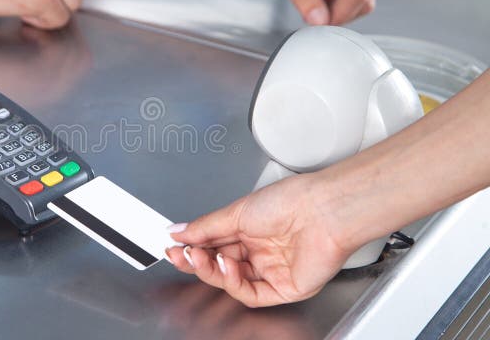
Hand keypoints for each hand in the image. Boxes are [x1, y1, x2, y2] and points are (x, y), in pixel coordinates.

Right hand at [165, 174, 354, 306]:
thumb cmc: (292, 201)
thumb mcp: (237, 211)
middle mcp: (260, 251)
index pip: (213, 244)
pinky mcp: (284, 288)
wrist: (322, 211)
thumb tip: (178, 230)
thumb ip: (205, 226)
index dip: (192, 246)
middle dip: (196, 261)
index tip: (173, 245)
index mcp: (250, 230)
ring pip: (231, 281)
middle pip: (219, 264)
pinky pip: (251, 293)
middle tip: (180, 254)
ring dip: (211, 271)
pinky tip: (226, 267)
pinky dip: (233, 283)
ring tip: (200, 257)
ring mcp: (271, 270)